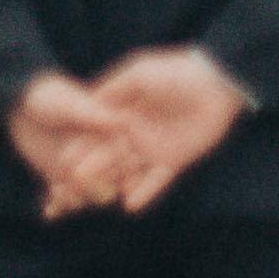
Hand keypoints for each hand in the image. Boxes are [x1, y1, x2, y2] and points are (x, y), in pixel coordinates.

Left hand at [7, 72, 130, 213]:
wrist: (19, 106)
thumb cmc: (48, 97)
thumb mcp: (68, 105)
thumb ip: (92, 116)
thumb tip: (120, 121)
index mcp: (110, 134)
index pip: (122, 157)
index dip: (119, 169)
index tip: (111, 177)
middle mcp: (100, 156)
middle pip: (110, 182)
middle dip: (95, 187)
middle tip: (76, 184)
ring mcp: (82, 170)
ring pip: (89, 196)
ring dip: (76, 198)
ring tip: (59, 194)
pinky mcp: (63, 180)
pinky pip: (65, 200)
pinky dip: (58, 206)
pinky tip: (49, 211)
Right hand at [84, 47, 251, 211]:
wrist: (216, 84)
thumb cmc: (176, 73)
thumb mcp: (140, 73)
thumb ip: (115, 89)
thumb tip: (89, 104)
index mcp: (124, 111)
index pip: (97, 133)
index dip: (81, 146)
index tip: (62, 161)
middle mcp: (134, 132)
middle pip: (109, 154)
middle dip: (91, 169)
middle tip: (72, 184)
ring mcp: (153, 147)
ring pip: (128, 169)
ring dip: (113, 182)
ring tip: (99, 197)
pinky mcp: (173, 160)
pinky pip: (155, 180)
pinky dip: (144, 192)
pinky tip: (129, 204)